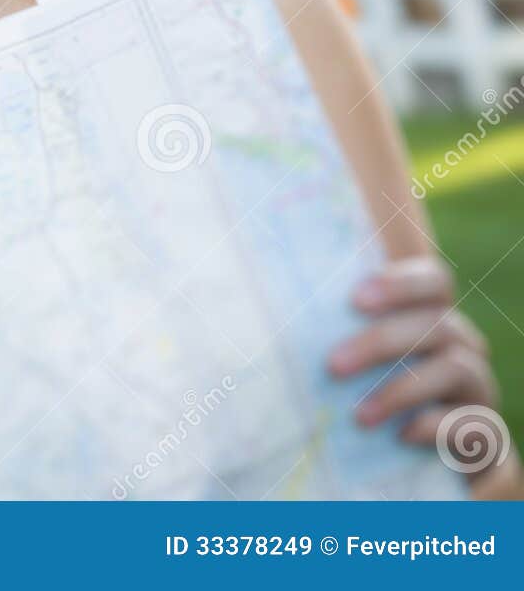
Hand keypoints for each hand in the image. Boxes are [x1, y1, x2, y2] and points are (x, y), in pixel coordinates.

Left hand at [329, 256, 519, 496]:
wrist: (419, 458)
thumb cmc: (365, 390)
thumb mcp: (350, 359)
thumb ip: (326, 331)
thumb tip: (256, 310)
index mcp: (430, 315)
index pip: (434, 280)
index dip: (399, 284)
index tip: (354, 298)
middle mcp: (460, 345)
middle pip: (436, 324)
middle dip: (381, 342)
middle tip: (332, 365)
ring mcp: (475, 388)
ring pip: (456, 369)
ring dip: (402, 390)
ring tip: (358, 417)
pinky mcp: (483, 432)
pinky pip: (475, 424)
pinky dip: (437, 427)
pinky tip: (401, 436)